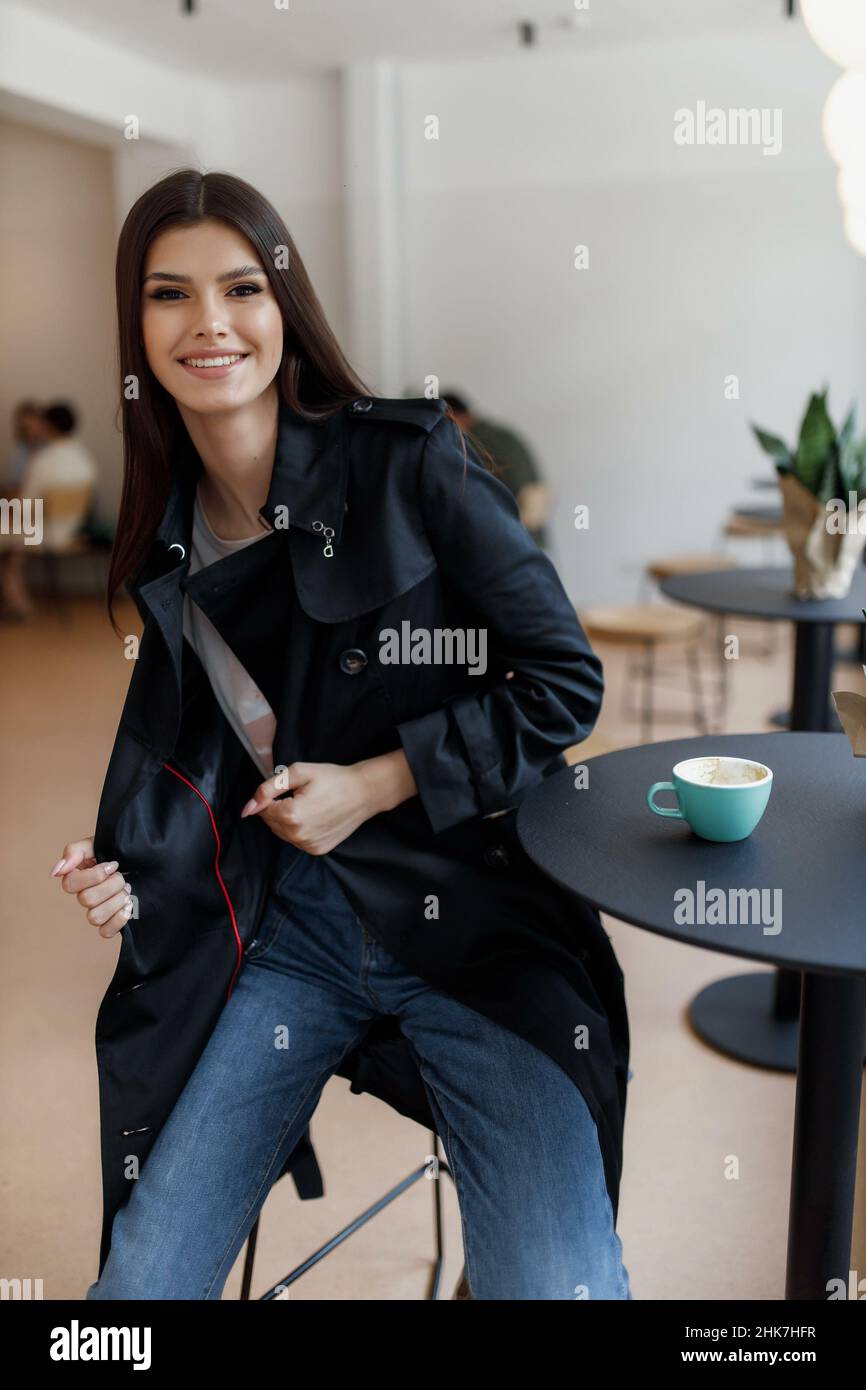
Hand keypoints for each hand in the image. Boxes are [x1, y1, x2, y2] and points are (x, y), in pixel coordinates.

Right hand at [49, 837, 133, 939]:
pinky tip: (128, 906)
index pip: (70, 884)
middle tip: (122, 876)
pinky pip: (105, 932)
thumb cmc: (117, 853)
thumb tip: (56, 871)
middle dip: (111, 885)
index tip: (113, 865)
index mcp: (78, 878)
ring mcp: (97, 912)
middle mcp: (85, 897)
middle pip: (86, 900)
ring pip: (94, 917)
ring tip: (127, 890)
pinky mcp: (110, 924)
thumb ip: (74, 852)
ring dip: (116, 901)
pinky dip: (119, 919)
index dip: (94, 876)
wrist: (145, 863)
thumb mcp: (96, 844)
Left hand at [240, 751, 417, 854]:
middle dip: (278, 808)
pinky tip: (314, 816)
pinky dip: (299, 829)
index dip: (272, 796)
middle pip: (271, 823)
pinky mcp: (317, 850)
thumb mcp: (299, 773)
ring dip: (287, 820)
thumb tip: (248, 808)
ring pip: (282, 833)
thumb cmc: (333, 779)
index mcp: (291, 816)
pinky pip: (296, 840)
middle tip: (301, 794)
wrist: (364, 793)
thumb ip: (268, 788)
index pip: (262, 809)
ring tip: (309, 805)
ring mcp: (308, 846)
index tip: (290, 788)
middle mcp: (298, 836)